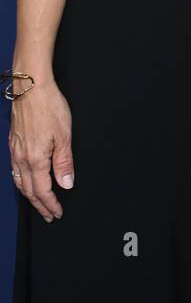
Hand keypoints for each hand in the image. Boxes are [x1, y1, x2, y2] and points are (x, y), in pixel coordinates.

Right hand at [8, 76, 73, 220]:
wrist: (30, 87)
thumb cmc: (49, 106)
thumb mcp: (64, 135)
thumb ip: (64, 163)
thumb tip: (66, 184)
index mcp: (35, 159)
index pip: (43, 190)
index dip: (50, 204)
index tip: (57, 212)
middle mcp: (21, 158)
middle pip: (29, 190)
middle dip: (40, 205)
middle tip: (48, 215)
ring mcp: (15, 151)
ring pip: (19, 182)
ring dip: (29, 195)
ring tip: (38, 203)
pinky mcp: (13, 143)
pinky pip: (15, 170)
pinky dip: (21, 182)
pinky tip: (26, 180)